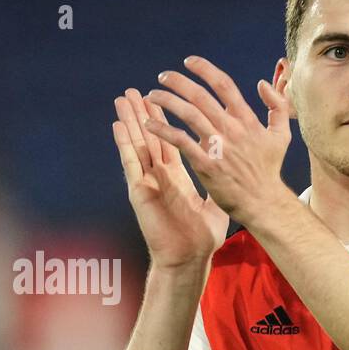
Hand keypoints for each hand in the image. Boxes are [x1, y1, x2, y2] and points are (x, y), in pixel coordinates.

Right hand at [111, 87, 229, 269]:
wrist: (190, 258)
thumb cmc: (202, 238)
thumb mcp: (214, 203)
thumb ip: (217, 183)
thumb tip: (230, 168)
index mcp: (177, 176)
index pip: (169, 141)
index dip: (164, 120)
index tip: (160, 99)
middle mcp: (160, 176)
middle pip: (150, 137)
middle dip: (143, 113)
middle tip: (135, 90)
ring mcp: (148, 182)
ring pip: (137, 145)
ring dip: (130, 121)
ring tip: (123, 98)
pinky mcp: (140, 192)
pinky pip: (131, 163)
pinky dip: (124, 144)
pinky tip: (118, 126)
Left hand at [143, 56, 294, 228]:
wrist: (262, 201)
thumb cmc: (269, 169)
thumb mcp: (281, 135)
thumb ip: (277, 106)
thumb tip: (262, 83)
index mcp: (247, 119)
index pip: (223, 85)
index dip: (205, 69)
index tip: (188, 61)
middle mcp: (231, 129)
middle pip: (201, 96)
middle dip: (179, 82)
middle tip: (163, 76)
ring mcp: (218, 146)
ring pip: (188, 114)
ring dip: (167, 101)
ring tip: (152, 95)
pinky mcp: (205, 164)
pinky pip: (180, 141)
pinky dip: (163, 130)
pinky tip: (149, 124)